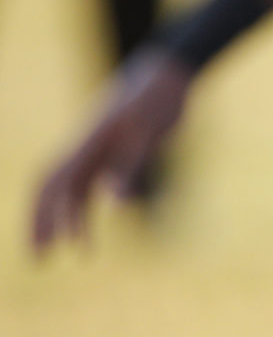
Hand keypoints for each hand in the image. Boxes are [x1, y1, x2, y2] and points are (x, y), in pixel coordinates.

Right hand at [32, 49, 193, 252]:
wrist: (168, 76)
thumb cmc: (158, 101)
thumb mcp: (150, 133)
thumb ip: (131, 165)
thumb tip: (113, 204)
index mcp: (87, 144)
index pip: (55, 184)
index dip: (44, 215)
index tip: (45, 247)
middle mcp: (84, 149)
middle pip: (52, 191)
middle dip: (42, 223)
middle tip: (40, 261)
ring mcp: (96, 152)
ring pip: (71, 191)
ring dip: (67, 221)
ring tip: (77, 254)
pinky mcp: (111, 154)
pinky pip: (90, 185)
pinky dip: (86, 208)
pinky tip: (91, 229)